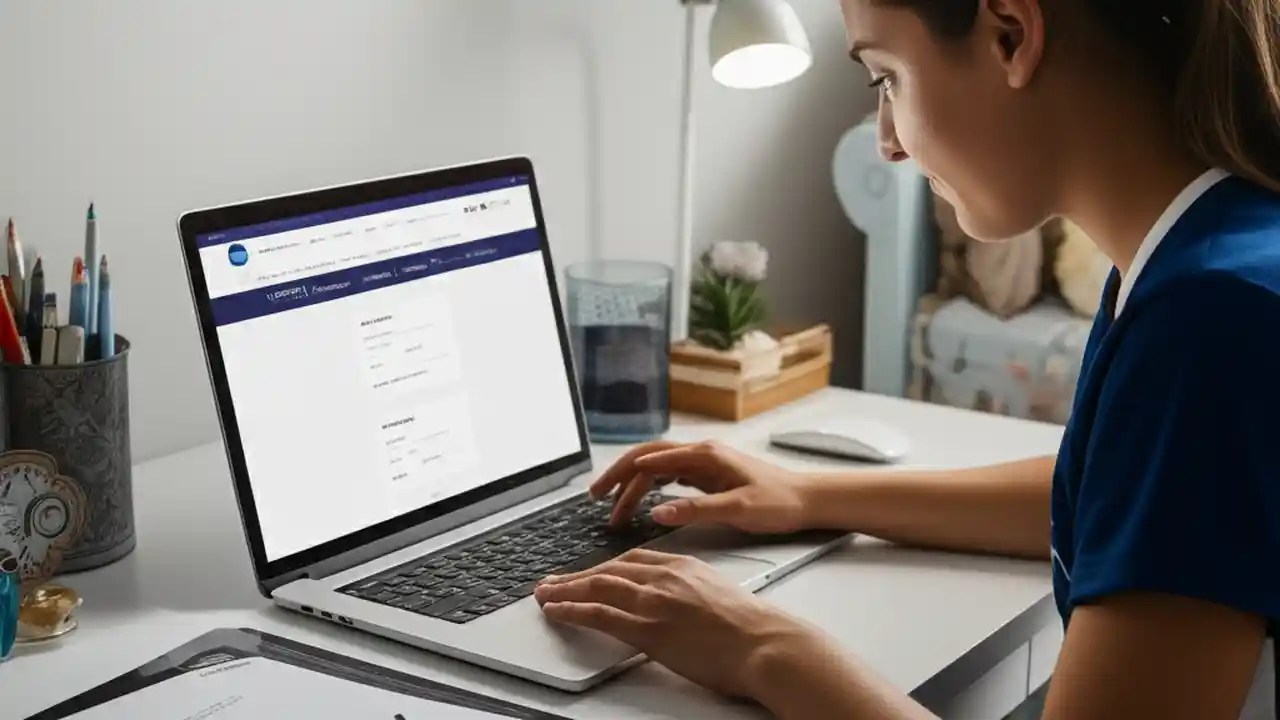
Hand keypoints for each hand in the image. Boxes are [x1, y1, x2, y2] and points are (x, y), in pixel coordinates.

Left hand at [534, 549, 821, 699]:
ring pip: (597, 586)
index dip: (604, 566)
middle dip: (577, 575)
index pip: (632, 559)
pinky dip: (572, 609)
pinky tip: (557, 610)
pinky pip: (600, 614)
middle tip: (553, 581)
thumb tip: (680, 605)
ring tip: (544, 594)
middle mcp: (665, 577)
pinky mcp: (649, 629)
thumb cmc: (753, 628)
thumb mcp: (720, 594)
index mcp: (684, 565)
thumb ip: (692, 592)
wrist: (766, 643)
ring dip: (564, 589)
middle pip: (609, 568)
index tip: (589, 573)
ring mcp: (655, 602)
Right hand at [592, 440, 812, 532]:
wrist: (808, 499)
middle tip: (596, 499)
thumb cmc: (779, 502)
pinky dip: (652, 487)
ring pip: (658, 467)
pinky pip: (671, 476)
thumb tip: (656, 512)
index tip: (600, 496)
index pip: (649, 459)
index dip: (621, 477)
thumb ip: (696, 509)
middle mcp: (701, 454)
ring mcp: (705, 464)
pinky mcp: (710, 476)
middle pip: (647, 458)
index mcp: (704, 455)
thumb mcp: (738, 509)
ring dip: (634, 485)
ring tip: (615, 509)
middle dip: (619, 476)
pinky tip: (644, 502)